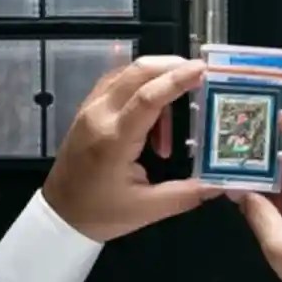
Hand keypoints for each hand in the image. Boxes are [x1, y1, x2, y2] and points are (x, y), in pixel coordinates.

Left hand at [43, 56, 220, 241]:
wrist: (59, 214)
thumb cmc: (101, 213)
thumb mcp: (148, 209)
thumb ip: (187, 192)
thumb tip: (222, 181)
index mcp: (113, 140)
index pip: (148, 98)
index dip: (177, 80)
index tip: (203, 70)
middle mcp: (99, 116)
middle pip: (137, 72)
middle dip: (171, 66)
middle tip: (199, 75)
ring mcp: (90, 108)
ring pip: (127, 72)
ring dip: (156, 77)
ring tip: (178, 103)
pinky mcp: (88, 108)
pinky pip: (117, 81)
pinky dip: (141, 83)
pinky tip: (155, 103)